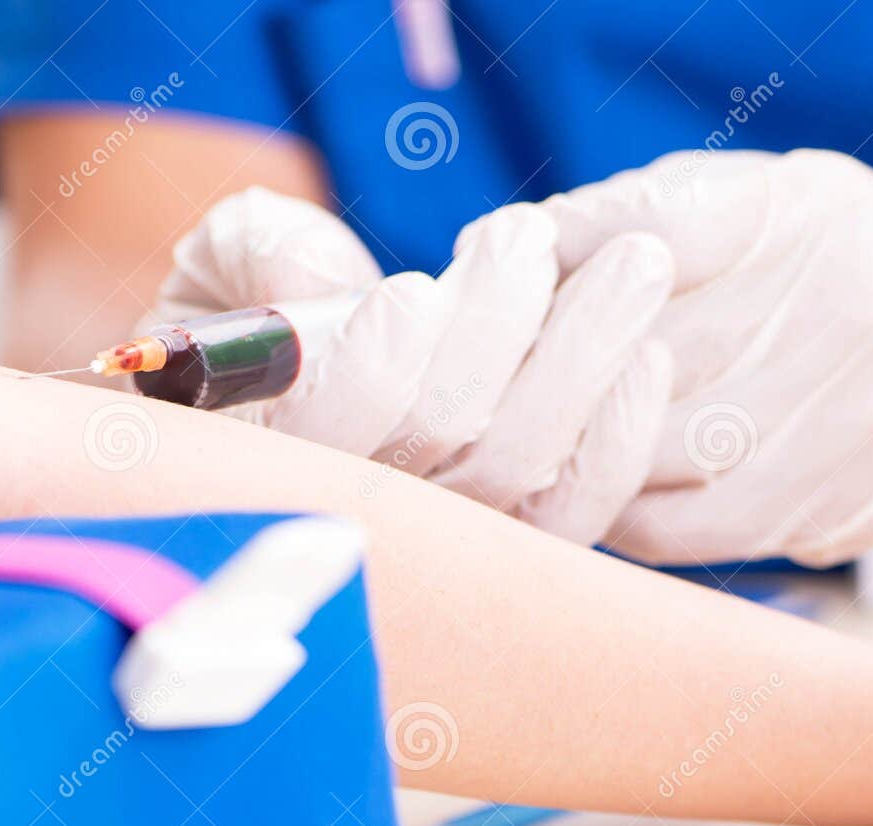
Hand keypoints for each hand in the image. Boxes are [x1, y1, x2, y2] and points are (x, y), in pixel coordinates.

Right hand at [150, 187, 675, 544]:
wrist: (315, 368)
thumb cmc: (256, 304)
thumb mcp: (225, 266)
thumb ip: (253, 257)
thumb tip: (316, 282)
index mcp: (261, 459)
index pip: (322, 439)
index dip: (369, 376)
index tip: (409, 293)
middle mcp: (358, 516)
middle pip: (446, 450)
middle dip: (496, 330)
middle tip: (530, 235)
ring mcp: (446, 543)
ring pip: (524, 473)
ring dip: (584, 358)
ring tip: (633, 265)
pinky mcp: (516, 539)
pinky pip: (576, 516)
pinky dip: (620, 441)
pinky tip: (647, 361)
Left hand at [535, 149, 872, 566]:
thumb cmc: (842, 264)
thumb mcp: (770, 200)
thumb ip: (649, 210)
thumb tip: (517, 249)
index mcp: (813, 215)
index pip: (650, 234)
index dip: (563, 264)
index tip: (513, 276)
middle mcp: (847, 312)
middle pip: (643, 353)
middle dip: (558, 366)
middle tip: (505, 374)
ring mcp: (848, 420)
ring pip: (654, 452)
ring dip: (580, 447)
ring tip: (543, 432)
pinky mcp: (832, 506)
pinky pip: (683, 528)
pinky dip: (621, 511)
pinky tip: (602, 485)